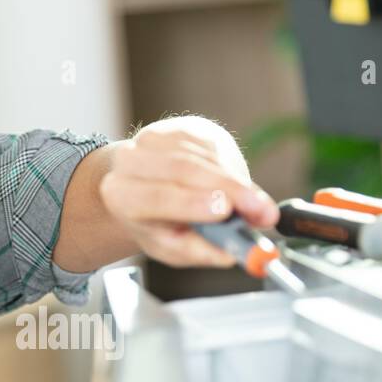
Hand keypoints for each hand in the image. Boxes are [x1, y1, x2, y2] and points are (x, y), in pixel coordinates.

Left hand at [99, 118, 279, 268]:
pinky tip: (240, 187)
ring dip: (238, 182)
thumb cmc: (157, 223)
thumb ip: (198, 252)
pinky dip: (234, 169)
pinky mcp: (181, 126)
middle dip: (230, 190)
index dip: (192, 203)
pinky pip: (215, 147)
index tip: (226, 210)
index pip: (156, 197)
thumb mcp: (171, 247)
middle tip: (260, 211)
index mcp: (120, 195)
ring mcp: (155, 137)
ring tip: (257, 207)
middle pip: (184, 169)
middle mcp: (131, 160)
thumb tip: (228, 254)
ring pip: (205, 156)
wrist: (146, 191)